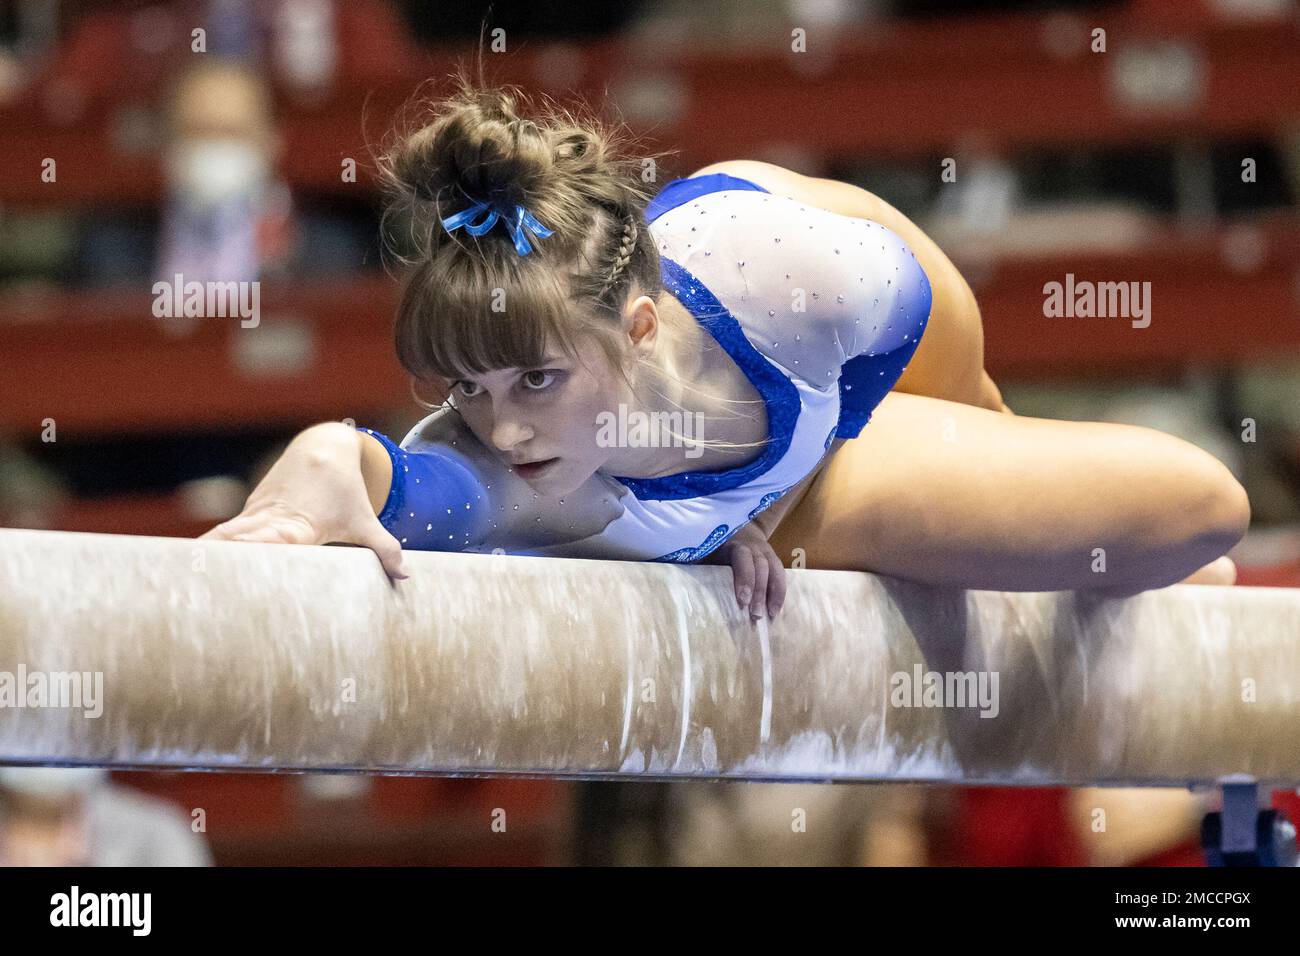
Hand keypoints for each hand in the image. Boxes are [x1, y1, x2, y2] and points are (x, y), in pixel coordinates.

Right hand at [199, 423, 407, 579]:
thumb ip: (385, 548)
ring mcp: (255, 516)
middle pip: (239, 542)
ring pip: (225, 536)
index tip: (236, 563)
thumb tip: (405, 576)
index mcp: (299, 525)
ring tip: (181, 579)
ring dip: (205, 556)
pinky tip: (187, 567)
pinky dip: (208, 548)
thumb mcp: (366, 520)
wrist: (323, 449)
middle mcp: (271, 520)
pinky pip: (224, 534)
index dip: (254, 551)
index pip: (272, 542)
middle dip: (219, 560)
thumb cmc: (346, 491)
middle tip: (194, 582)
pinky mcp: (249, 515)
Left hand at [705, 522, 786, 620]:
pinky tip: (776, 609)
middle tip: (755, 615)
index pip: (743, 558)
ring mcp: (766, 551)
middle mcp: (753, 546)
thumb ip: (700, 565)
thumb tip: (685, 587)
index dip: (745, 579)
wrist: (736, 530)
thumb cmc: (714, 548)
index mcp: (734, 543)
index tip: (742, 601)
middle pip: (761, 567)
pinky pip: (780, 574)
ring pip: (774, 570)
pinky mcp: (773, 558)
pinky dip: (780, 592)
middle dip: (760, 592)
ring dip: (774, 594)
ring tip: (770, 614)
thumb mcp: (705, 552)